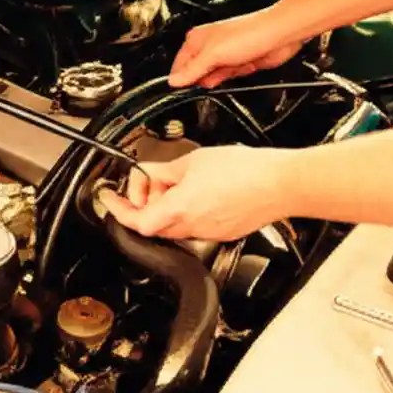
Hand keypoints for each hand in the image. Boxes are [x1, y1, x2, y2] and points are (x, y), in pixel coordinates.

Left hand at [101, 145, 295, 240]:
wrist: (282, 184)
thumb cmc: (247, 171)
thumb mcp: (194, 160)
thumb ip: (165, 171)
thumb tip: (151, 174)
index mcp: (179, 209)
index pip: (136, 220)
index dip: (118, 211)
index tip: (110, 200)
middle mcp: (191, 227)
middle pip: (152, 223)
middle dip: (143, 203)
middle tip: (149, 182)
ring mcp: (207, 233)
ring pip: (172, 225)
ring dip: (165, 207)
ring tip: (178, 182)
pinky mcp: (222, 232)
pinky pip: (193, 225)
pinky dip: (185, 211)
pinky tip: (198, 192)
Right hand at [169, 9, 303, 87]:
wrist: (280, 35)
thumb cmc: (249, 34)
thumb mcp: (213, 55)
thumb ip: (192, 70)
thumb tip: (173, 82)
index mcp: (196, 40)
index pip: (179, 66)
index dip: (183, 79)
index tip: (189, 86)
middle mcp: (208, 46)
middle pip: (196, 74)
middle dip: (208, 78)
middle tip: (220, 71)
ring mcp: (223, 54)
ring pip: (214, 77)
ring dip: (224, 76)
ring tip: (235, 65)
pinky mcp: (237, 62)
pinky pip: (229, 77)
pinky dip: (237, 75)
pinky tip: (245, 65)